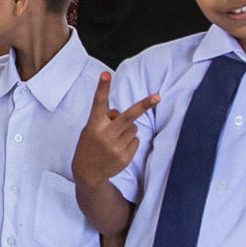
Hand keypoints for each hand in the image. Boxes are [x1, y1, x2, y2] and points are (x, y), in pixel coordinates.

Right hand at [72, 72, 160, 188]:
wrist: (88, 172)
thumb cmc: (91, 144)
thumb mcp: (91, 129)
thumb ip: (106, 119)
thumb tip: (124, 114)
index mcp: (94, 124)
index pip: (99, 102)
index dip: (102, 88)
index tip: (106, 74)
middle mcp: (105, 135)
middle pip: (128, 116)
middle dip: (144, 105)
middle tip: (157, 97)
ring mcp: (115, 147)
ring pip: (134, 127)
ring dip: (128, 129)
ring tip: (114, 139)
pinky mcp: (125, 157)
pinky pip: (136, 140)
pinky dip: (129, 142)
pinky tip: (118, 149)